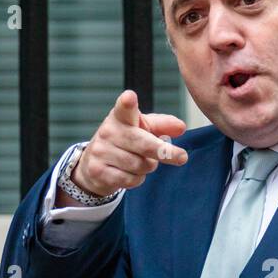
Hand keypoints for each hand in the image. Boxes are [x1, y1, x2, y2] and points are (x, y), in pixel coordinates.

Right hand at [69, 90, 188, 198]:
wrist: (94, 163)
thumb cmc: (126, 142)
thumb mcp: (143, 129)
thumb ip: (162, 125)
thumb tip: (181, 127)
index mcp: (120, 117)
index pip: (124, 109)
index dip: (127, 103)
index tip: (130, 97)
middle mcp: (108, 132)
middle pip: (143, 144)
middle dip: (164, 152)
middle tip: (182, 157)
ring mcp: (101, 152)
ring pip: (140, 165)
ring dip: (148, 167)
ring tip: (141, 161)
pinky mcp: (98, 171)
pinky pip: (131, 180)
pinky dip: (137, 179)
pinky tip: (130, 173)